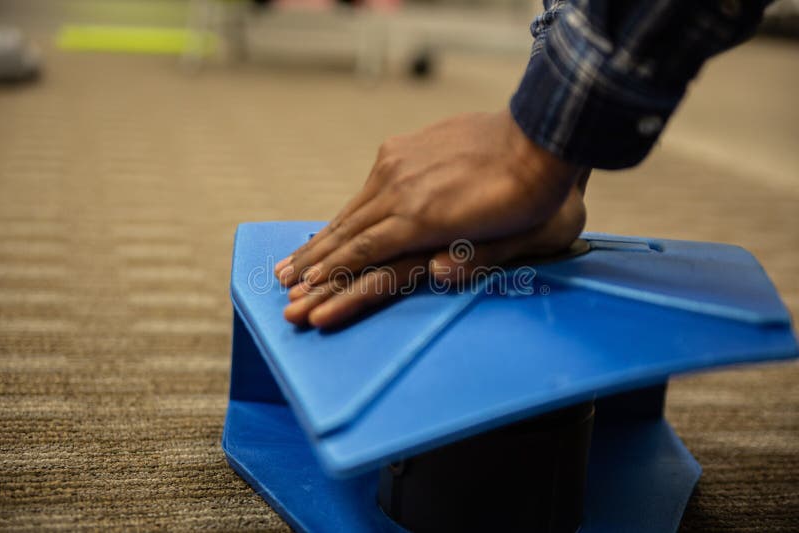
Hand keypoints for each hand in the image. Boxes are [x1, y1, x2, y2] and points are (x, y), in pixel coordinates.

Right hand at [275, 110, 586, 325]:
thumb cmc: (530, 199)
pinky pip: (366, 187)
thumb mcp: (512, 238)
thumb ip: (473, 260)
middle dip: (313, 260)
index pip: (365, 252)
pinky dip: (347, 211)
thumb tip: (435, 275)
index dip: (332, 273)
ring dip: (322, 237)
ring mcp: (396, 163)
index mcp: (422, 217)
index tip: (303, 291)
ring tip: (294, 260)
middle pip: (346, 231)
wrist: (537, 137)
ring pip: (351, 209)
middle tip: (281, 280)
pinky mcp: (400, 147)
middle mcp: (398, 188)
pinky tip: (335, 224)